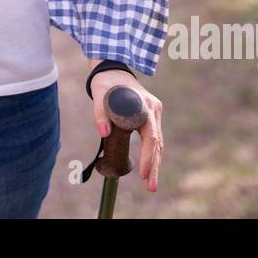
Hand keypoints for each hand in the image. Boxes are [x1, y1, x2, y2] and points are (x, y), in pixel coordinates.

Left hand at [88, 68, 163, 191]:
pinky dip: (153, 154)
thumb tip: (103, 133)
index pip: (150, 136)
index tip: (144, 173)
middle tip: (151, 188)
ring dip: (155, 163)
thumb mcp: (99, 93)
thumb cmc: (105, 82)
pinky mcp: (151, 116)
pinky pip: (154, 138)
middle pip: (157, 143)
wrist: (113, 69)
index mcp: (145, 105)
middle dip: (154, 167)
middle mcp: (153, 110)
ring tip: (150, 184)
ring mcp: (154, 112)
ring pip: (158, 143)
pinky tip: (151, 168)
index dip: (148, 156)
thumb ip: (100, 112)